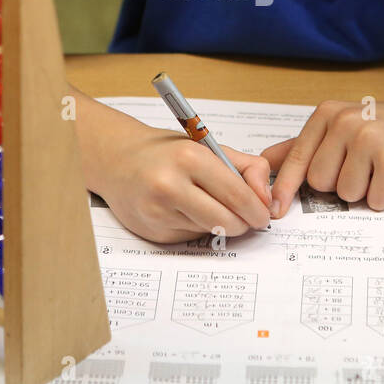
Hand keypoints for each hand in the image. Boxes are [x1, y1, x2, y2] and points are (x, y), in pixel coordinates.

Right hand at [88, 118, 271, 243]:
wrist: (117, 160)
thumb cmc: (166, 152)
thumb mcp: (207, 146)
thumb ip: (246, 167)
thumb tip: (266, 199)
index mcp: (188, 158)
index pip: (236, 194)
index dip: (257, 209)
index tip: (263, 214)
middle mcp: (170, 185)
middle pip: (226, 222)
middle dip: (243, 223)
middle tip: (248, 218)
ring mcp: (158, 212)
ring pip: (211, 232)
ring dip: (220, 225)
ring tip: (210, 205)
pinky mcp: (153, 232)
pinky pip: (192, 238)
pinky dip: (198, 228)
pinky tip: (185, 210)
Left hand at [262, 99, 383, 217]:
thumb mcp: (340, 127)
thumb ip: (303, 145)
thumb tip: (265, 162)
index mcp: (327, 114)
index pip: (297, 159)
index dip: (285, 188)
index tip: (274, 209)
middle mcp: (345, 123)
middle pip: (319, 182)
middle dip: (338, 184)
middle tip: (360, 167)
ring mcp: (368, 140)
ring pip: (345, 194)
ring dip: (363, 191)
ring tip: (377, 169)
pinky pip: (374, 200)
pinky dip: (383, 197)